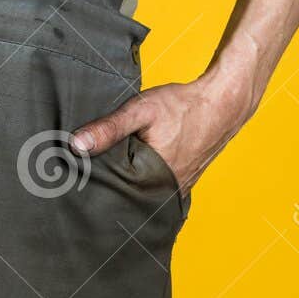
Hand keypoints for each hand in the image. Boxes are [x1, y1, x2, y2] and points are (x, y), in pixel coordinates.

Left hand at [68, 75, 254, 194]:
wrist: (223, 103)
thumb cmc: (182, 106)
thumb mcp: (140, 111)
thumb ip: (109, 128)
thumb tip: (76, 145)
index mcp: (153, 180)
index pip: (114, 191)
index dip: (95, 182)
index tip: (76, 176)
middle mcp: (167, 191)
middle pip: (129, 194)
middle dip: (110, 187)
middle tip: (86, 177)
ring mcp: (178, 189)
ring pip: (144, 192)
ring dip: (128, 184)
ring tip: (106, 174)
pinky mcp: (183, 182)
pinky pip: (157, 188)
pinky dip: (145, 181)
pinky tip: (134, 171)